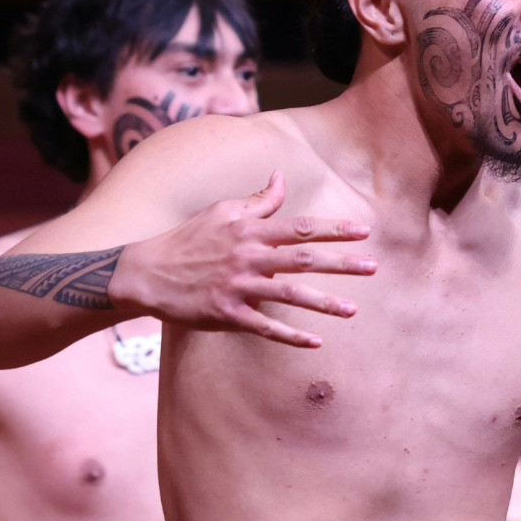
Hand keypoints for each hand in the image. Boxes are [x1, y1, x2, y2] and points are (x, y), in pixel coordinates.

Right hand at [112, 172, 375, 348]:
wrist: (147, 272)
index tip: (364, 232)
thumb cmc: (188, 238)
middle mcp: (248, 257)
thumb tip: (281, 178)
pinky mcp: (227, 313)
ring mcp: (238, 286)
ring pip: (289, 295)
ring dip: (323, 303)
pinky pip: (265, 327)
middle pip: (303, 259)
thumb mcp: (221, 211)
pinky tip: (315, 342)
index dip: (334, 229)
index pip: (300, 227)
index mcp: (249, 230)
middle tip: (373, 268)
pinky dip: (291, 336)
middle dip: (341, 263)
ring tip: (352, 310)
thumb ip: (257, 200)